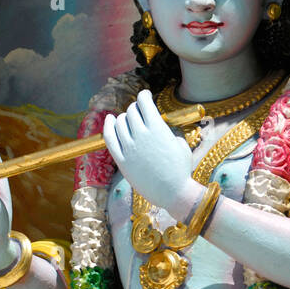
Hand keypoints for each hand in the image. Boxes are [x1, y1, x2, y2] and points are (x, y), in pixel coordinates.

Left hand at [102, 89, 195, 219]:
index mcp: (157, 128)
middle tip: (140, 112)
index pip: (144, 102)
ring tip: (129, 121)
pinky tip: (110, 120)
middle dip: (136, 109)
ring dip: (124, 118)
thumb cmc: (180, 170)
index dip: (144, 95)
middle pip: (131, 111)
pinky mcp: (122, 161)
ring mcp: (129, 148)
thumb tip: (158, 127)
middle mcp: (141, 135)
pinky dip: (108, 126)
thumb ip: (167, 132)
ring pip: (119, 122)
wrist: (172, 193)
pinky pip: (109, 138)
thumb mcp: (180, 144)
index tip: (145, 95)